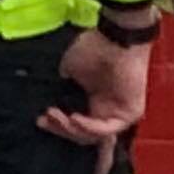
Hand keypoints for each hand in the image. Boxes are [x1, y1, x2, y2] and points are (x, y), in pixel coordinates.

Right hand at [39, 20, 150, 173]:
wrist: (115, 37)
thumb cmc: (94, 48)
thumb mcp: (71, 71)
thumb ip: (64, 88)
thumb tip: (53, 97)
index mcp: (97, 103)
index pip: (84, 129)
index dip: (66, 135)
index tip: (42, 129)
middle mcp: (109, 111)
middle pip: (84, 136)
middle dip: (62, 131)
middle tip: (44, 120)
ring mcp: (121, 114)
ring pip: (93, 136)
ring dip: (71, 129)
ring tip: (56, 116)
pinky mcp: (130, 114)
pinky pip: (106, 130)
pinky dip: (88, 127)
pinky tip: (74, 118)